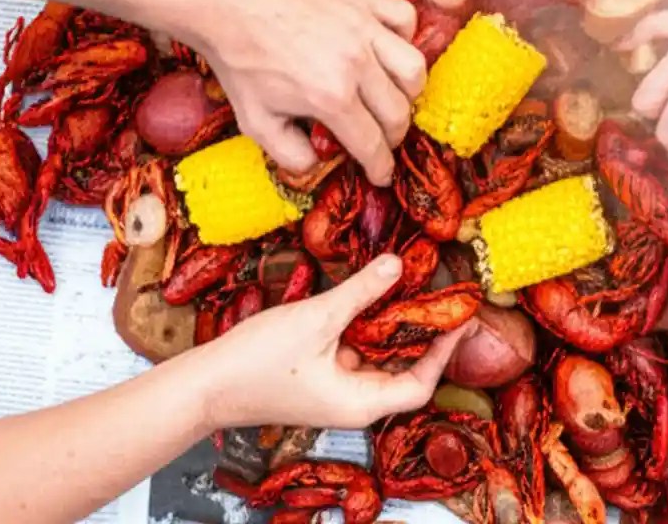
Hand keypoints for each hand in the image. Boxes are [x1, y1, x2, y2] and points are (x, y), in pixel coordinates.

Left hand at [174, 0, 425, 186]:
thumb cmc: (238, 59)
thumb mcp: (254, 120)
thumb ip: (289, 154)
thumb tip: (318, 164)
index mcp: (331, 97)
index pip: (372, 144)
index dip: (380, 166)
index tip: (381, 174)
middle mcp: (357, 63)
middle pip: (398, 112)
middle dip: (393, 135)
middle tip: (381, 138)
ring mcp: (364, 27)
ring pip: (414, 69)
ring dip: (408, 91)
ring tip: (392, 95)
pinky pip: (405, 19)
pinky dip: (404, 36)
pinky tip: (385, 48)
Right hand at [193, 254, 473, 429]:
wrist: (203, 385)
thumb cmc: (254, 364)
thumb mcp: (315, 320)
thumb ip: (359, 293)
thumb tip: (398, 264)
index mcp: (361, 403)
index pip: (421, 384)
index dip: (446, 352)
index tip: (463, 318)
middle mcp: (355, 402)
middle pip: (407, 372)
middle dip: (429, 337)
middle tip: (450, 301)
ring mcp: (338, 389)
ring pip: (381, 358)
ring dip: (398, 328)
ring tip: (420, 292)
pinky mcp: (322, 374)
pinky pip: (357, 351)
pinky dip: (370, 327)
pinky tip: (376, 297)